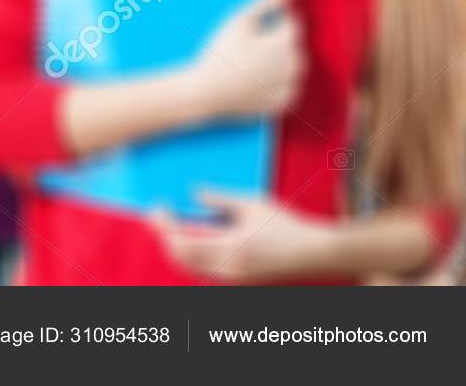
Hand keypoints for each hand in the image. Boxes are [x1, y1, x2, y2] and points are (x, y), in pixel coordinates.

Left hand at [152, 190, 332, 281]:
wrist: (314, 252)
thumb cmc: (286, 224)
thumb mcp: (251, 203)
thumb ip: (219, 198)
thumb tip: (192, 192)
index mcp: (230, 248)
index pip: (180, 241)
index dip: (163, 224)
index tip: (158, 206)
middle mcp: (227, 268)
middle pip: (179, 258)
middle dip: (164, 235)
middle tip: (161, 214)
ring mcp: (232, 277)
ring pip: (190, 266)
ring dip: (177, 245)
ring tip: (175, 222)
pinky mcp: (237, 280)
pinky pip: (204, 269)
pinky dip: (193, 254)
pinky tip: (195, 235)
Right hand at [185, 0, 302, 119]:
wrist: (206, 92)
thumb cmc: (221, 52)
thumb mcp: (240, 20)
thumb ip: (268, 0)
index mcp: (286, 41)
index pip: (293, 23)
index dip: (272, 25)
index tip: (252, 33)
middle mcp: (295, 65)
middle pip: (294, 46)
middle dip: (277, 44)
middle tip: (247, 50)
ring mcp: (291, 86)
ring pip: (293, 66)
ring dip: (278, 63)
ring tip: (250, 65)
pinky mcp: (285, 103)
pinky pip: (288, 87)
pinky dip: (277, 83)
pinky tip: (255, 81)